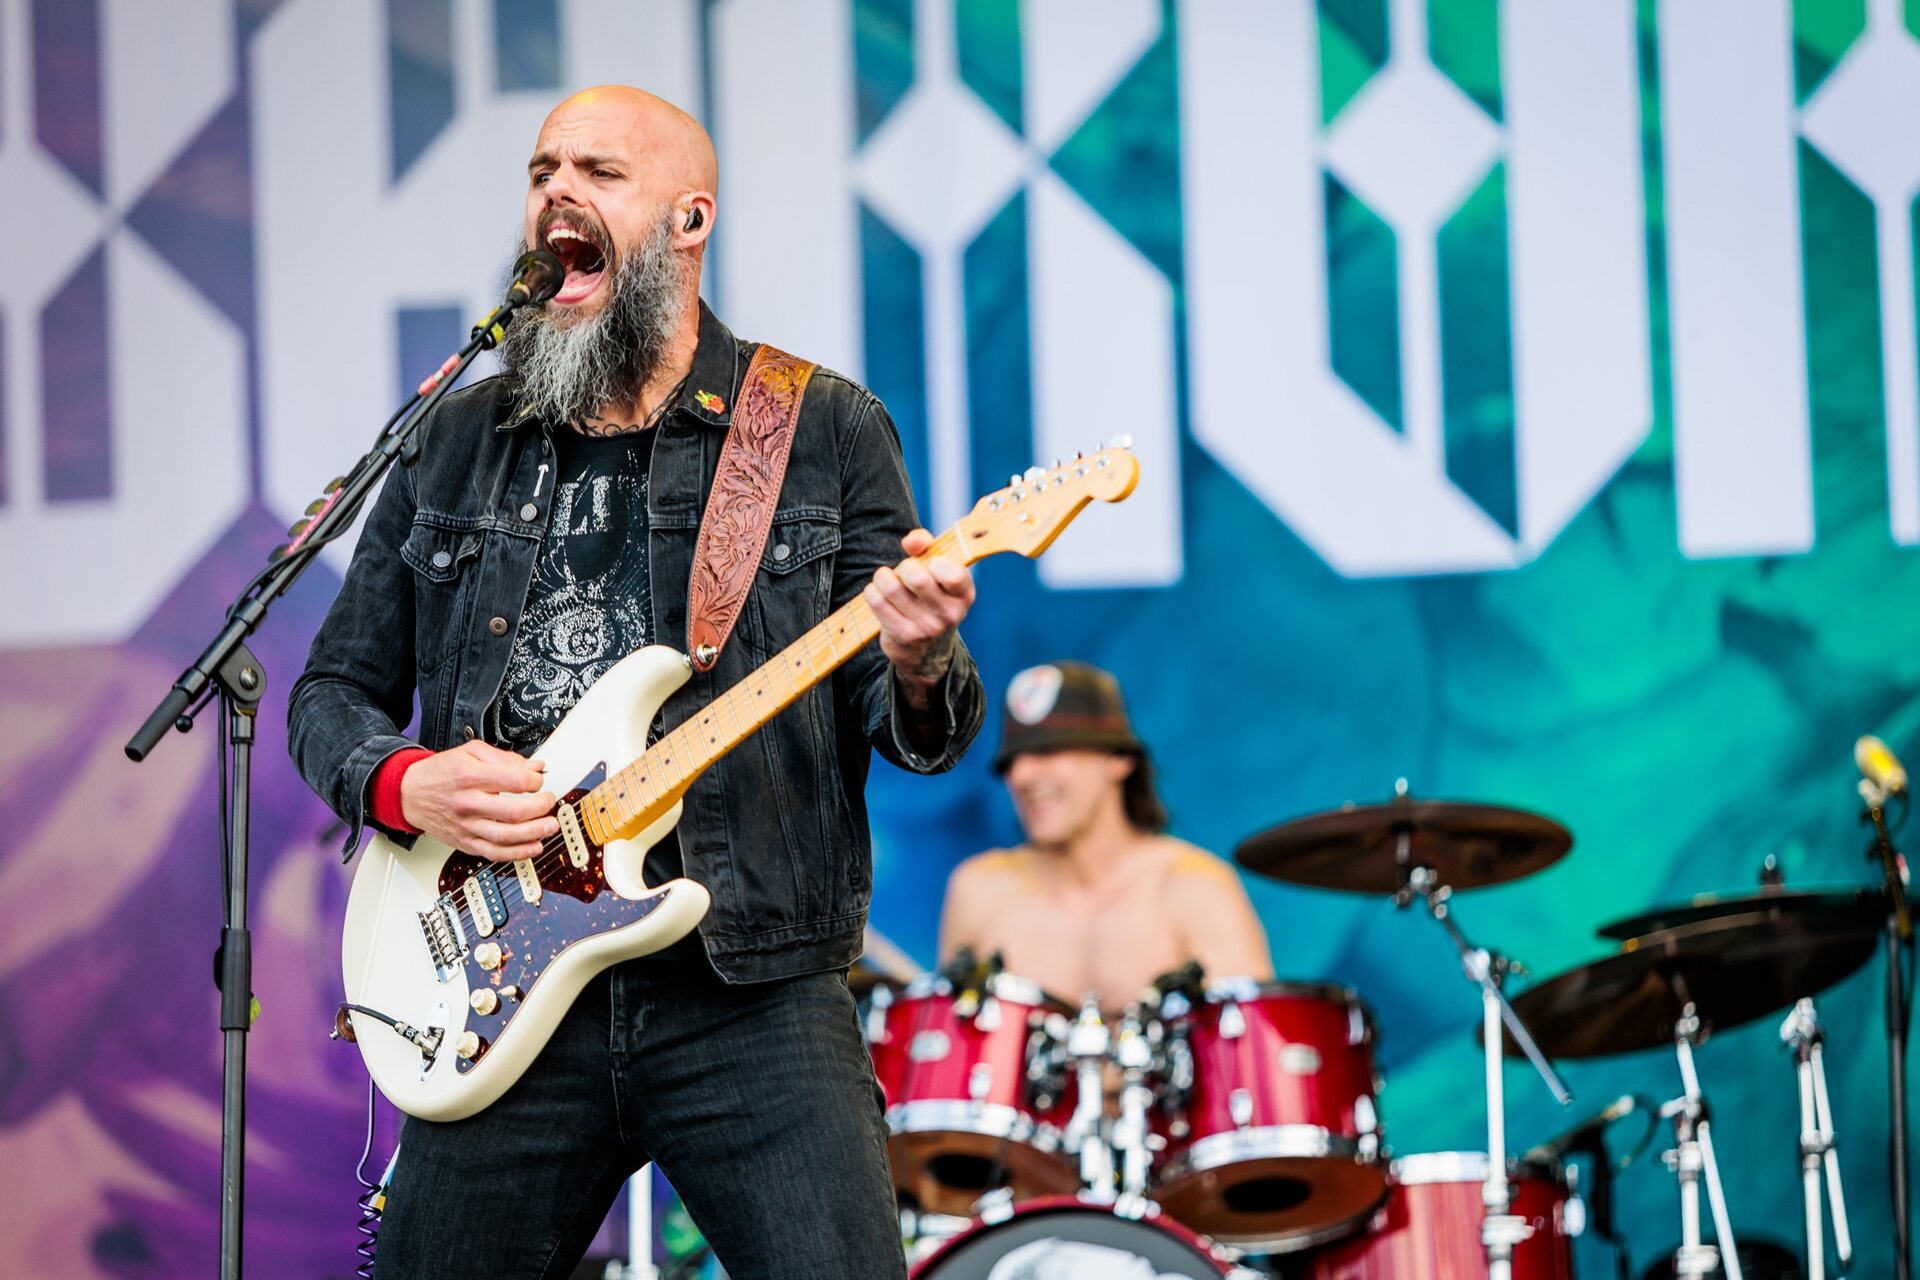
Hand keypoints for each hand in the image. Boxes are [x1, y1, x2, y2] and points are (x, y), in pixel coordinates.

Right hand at [400, 739, 558, 861]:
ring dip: (535, 833)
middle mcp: (468, 803)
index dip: (534, 780)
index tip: (539, 779)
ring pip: (506, 836)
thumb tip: (534, 765)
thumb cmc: (440, 773)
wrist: (409, 794)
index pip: (513, 780)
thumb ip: (505, 757)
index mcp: (469, 776)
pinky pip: (494, 853)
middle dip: (540, 807)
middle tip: (549, 801)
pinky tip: (534, 846)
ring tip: (550, 825)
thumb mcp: (470, 752)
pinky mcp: (465, 842)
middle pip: (513, 811)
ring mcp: (466, 826)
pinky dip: (518, 853)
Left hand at [864, 528, 974, 700]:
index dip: (935, 562)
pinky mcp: (903, 635)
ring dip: (883, 577)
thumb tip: (911, 542)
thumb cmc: (931, 596)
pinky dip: (873, 591)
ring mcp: (926, 627)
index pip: (953, 574)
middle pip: (916, 576)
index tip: (930, 564)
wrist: (927, 650)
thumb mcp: (937, 571)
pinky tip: (879, 594)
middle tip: (905, 572)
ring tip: (887, 580)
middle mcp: (949, 614)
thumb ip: (927, 546)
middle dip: (904, 567)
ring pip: (892, 586)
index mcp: (964, 594)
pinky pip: (877, 601)